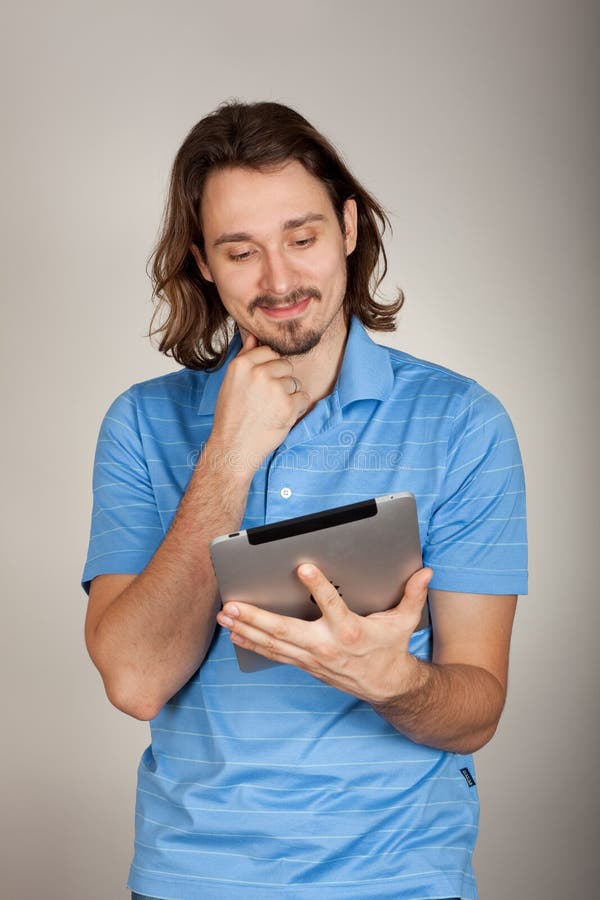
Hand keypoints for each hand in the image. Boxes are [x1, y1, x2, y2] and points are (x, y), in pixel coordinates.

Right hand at [207, 332, 309, 476]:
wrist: (234, 447)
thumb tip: (253, 335)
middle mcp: (259, 373)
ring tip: (271, 410)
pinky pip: (303, 397)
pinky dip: (297, 408)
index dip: (268, 368)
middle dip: (280, 380)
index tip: (261, 383)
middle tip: (265, 400)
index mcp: (242, 365)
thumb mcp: (231, 382)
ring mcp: (275, 389)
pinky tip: (280, 416)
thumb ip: (245, 357)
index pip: (268, 351)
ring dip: (288, 395)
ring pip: (294, 382)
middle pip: (285, 364)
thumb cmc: (231, 416)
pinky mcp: (289, 405)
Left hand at [217, 564, 432, 703]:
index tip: (302, 569)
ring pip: (273, 644)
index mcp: (350, 631)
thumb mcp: (404, 621)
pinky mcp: (305, 664)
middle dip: (256, 618)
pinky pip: (273, 655)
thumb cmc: (391, 648)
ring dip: (246, 630)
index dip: (317, 587)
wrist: (387, 688)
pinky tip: (234, 633)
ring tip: (225, 616)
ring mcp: (312, 658)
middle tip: (233, 605)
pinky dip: (252, 643)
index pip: (332, 606)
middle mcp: (326, 646)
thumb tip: (425, 572)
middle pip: (286, 631)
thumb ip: (412, 595)